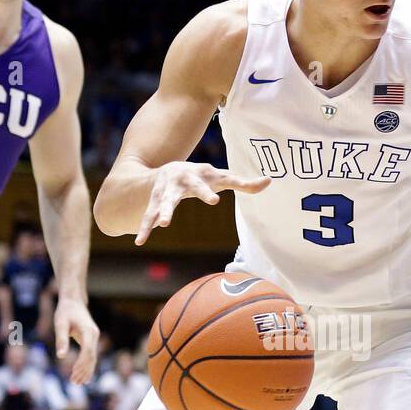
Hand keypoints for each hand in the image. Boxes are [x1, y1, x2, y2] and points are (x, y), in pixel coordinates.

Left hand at [53, 296, 100, 384]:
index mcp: (88, 331)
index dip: (81, 363)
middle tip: (75, 383)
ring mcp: (94, 338)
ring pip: (92, 358)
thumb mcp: (60, 323)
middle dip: (84, 371)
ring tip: (78, 383)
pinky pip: (91, 355)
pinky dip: (88, 366)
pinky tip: (84, 377)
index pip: (87, 351)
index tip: (74, 373)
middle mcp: (94, 335)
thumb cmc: (65, 311)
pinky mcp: (91, 340)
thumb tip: (60, 356)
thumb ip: (61, 339)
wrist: (73, 301)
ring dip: (86, 371)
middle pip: (91, 356)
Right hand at [134, 162, 268, 245]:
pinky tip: (141, 242)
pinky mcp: (153, 203)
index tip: (215, 200)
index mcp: (197, 175)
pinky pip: (147, 217)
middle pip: (178, 193)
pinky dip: (144, 229)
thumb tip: (269, 181)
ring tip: (160, 226)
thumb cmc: (202, 176)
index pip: (205, 183)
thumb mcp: (221, 177)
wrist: (168, 168)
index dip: (209, 191)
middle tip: (176, 214)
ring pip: (161, 204)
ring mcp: (164, 192)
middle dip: (176, 203)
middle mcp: (178, 182)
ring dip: (159, 214)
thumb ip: (244, 182)